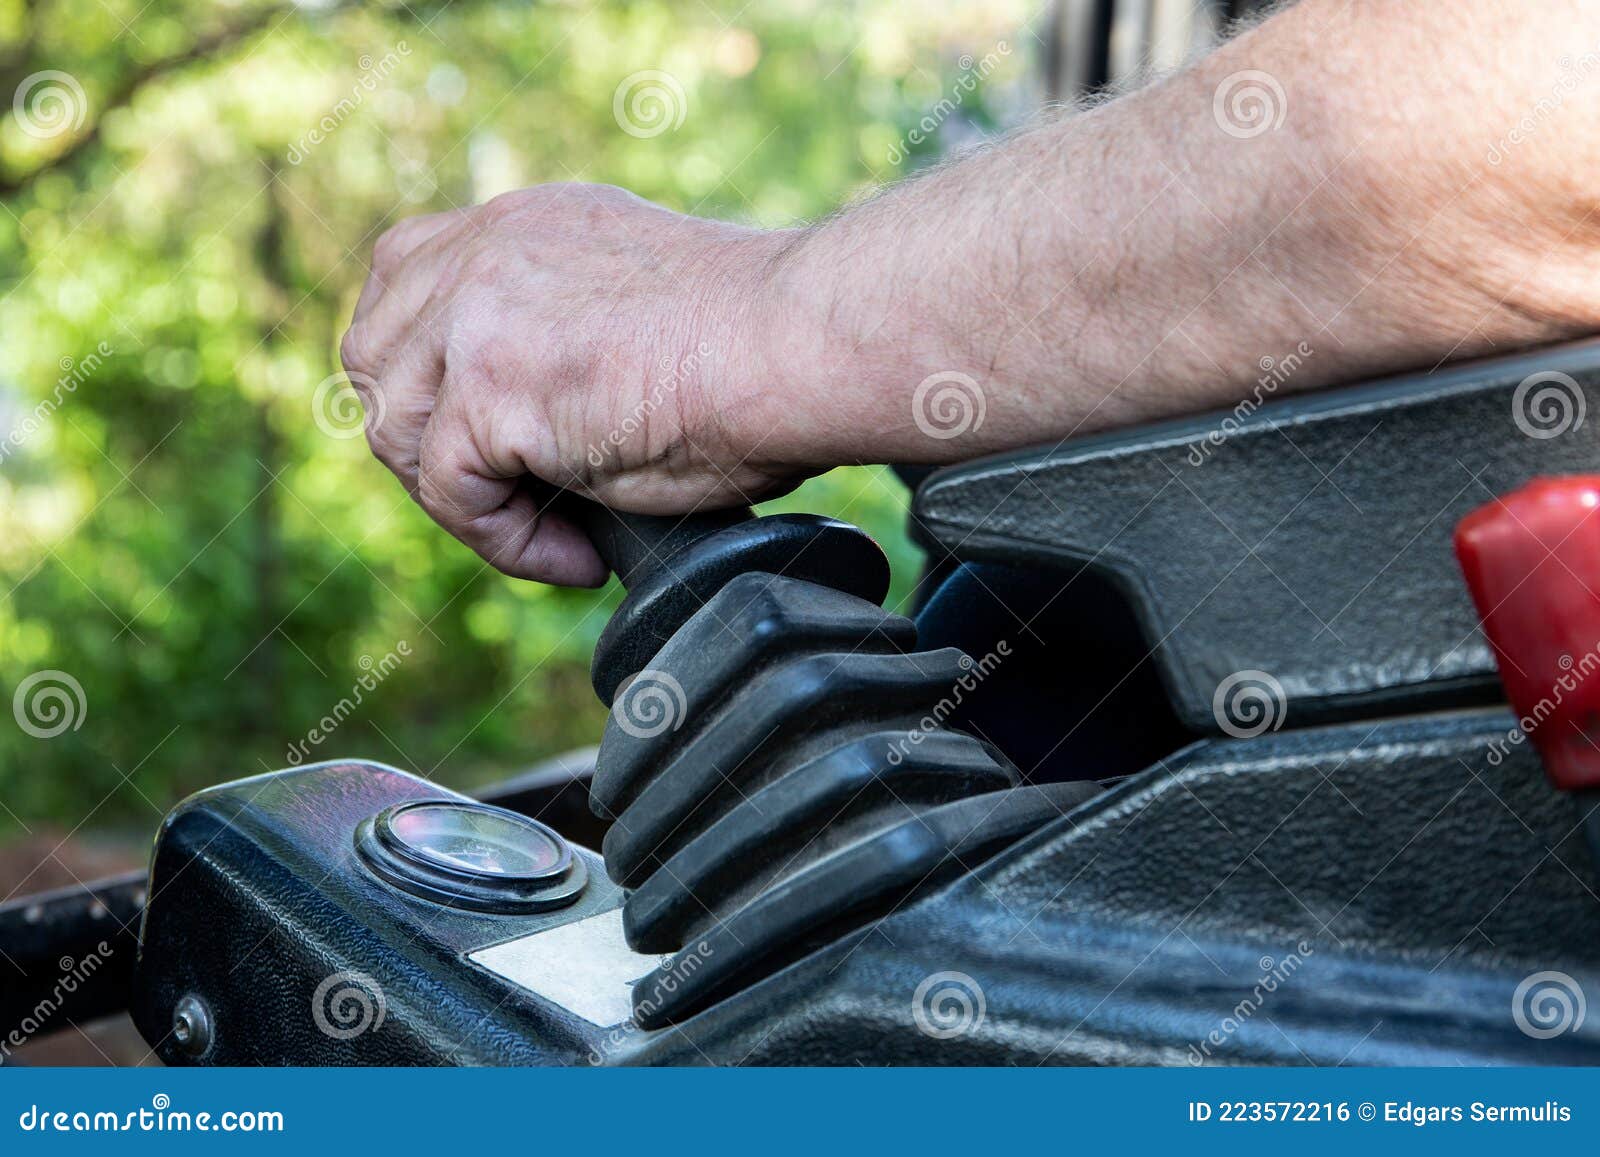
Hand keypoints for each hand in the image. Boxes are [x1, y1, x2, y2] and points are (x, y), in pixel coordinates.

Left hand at [339, 183, 803, 585]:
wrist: (800, 349)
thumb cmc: (760, 352)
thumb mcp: (631, 317)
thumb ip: (564, 333)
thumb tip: (535, 426)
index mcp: (523, 226)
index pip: (407, 282)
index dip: (423, 372)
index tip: (485, 438)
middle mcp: (486, 252)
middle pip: (375, 356)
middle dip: (425, 443)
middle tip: (512, 498)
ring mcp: (478, 316)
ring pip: (399, 431)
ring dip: (469, 502)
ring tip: (560, 536)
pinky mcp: (492, 390)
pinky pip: (451, 494)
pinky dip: (508, 543)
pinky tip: (578, 554)